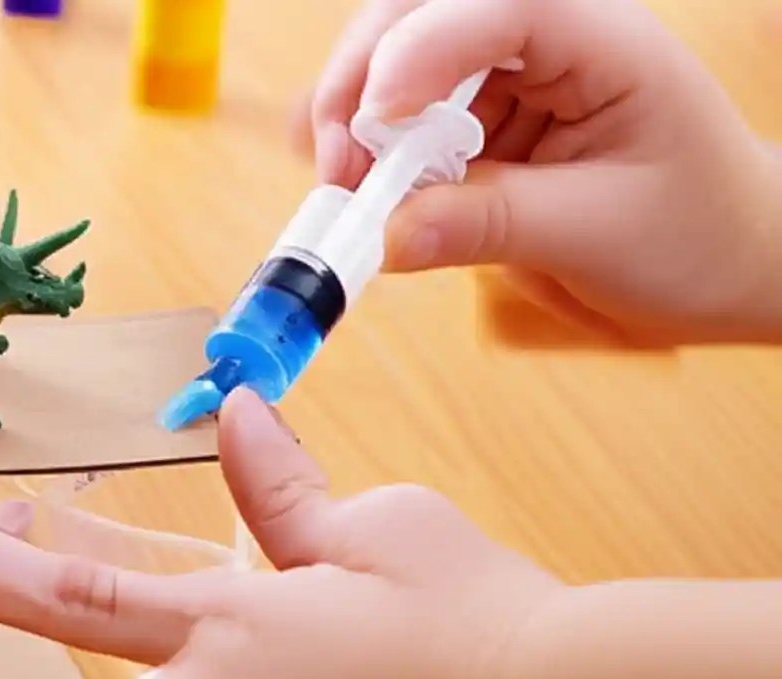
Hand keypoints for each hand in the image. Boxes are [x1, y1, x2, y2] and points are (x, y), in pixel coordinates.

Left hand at [0, 387, 564, 678]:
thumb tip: (235, 410)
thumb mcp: (375, 530)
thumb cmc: (471, 622)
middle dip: (56, 616)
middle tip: (27, 555)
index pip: (86, 602)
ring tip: (154, 595)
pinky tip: (242, 646)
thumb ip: (282, 486)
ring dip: (127, 655)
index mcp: (233, 633)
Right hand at [293, 0, 781, 343]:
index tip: (374, 123)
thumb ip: (488, 224)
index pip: (499, 8)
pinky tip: (351, 183)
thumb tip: (386, 233)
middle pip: (420, 14)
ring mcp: (508, 79)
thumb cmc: (697, 237)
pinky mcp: (480, 121)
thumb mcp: (596, 234)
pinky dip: (367, 149)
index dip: (421, 49)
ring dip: (354, 119)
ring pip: (396, 61)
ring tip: (345, 189)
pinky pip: (404, 118)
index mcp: (601, 41)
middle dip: (363, 79)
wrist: (725, 265)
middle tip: (340, 165)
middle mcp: (546, 43)